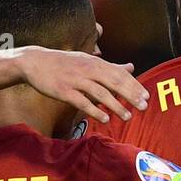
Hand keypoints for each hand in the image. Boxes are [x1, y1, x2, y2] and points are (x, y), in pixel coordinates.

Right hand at [15, 46, 149, 124]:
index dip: (134, 85)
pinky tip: (106, 119)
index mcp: (95, 62)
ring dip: (115, 105)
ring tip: (128, 117)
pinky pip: (82, 101)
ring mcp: (75, 80)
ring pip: (100, 93)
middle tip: (143, 107)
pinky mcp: (64, 91)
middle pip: (113, 82)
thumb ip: (110, 67)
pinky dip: (95, 110)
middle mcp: (87, 69)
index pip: (119, 73)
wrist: (34, 62)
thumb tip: (131, 67)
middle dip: (130, 95)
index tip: (146, 96)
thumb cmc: (64, 63)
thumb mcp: (88, 60)